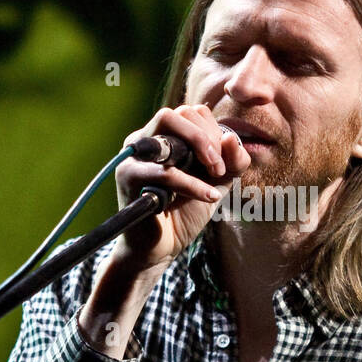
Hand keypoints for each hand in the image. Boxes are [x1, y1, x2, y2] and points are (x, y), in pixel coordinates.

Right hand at [113, 104, 250, 273]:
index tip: (224, 163)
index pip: (192, 113)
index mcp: (164, 138)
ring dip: (199, 146)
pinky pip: (165, 170)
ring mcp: (133, 154)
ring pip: (166, 126)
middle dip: (206, 136)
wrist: (160, 249)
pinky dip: (192, 183)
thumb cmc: (184, 212)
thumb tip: (232, 139)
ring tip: (216, 176)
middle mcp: (145, 140)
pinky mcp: (128, 176)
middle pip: (177, 113)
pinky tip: (209, 196)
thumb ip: (232, 162)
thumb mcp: (217, 184)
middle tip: (219, 168)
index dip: (214, 132)